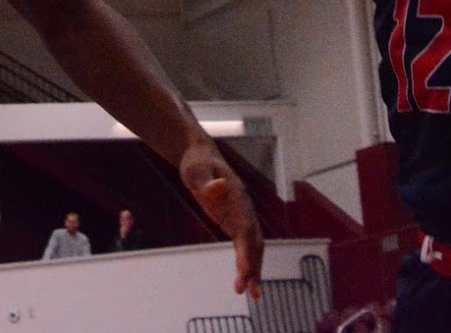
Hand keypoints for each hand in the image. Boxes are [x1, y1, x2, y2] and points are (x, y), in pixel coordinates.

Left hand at [181, 145, 263, 297]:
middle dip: (254, 266)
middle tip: (249, 291)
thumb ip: (207, 181)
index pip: (245, 227)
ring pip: (253, 247)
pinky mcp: (233, 222)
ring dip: (254, 270)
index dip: (246, 249)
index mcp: (237, 196)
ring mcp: (241, 215)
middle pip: (254, 241)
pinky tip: (244, 281)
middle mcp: (244, 208)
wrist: (199, 155)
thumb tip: (219, 188)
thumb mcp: (196, 169)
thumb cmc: (197, 161)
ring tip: (252, 295)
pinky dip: (246, 263)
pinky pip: (243, 246)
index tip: (245, 270)